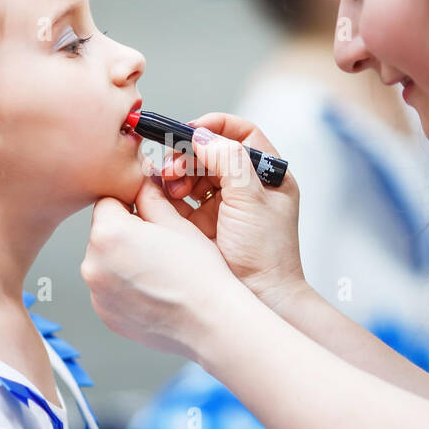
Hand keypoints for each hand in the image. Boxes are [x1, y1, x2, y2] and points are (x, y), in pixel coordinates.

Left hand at [81, 175, 243, 359]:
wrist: (210, 323)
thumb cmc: (199, 273)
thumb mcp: (177, 224)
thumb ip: (150, 198)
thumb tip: (141, 186)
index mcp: (109, 233)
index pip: (108, 202)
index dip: (130, 204)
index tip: (148, 216)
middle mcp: (94, 263)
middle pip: (103, 234)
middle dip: (124, 234)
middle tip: (158, 246)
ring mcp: (97, 293)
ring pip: (105, 263)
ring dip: (123, 261)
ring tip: (158, 271)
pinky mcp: (105, 314)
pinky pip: (109, 290)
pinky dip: (125, 288)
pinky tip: (153, 290)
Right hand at [157, 112, 307, 313]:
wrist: (261, 300)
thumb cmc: (267, 254)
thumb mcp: (252, 200)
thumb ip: (228, 161)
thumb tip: (201, 136)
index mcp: (269, 176)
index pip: (242, 134)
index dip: (216, 127)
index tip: (192, 132)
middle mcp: (246, 188)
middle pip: (210, 153)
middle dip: (189, 154)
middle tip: (174, 167)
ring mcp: (223, 207)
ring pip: (192, 175)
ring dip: (176, 174)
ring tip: (169, 185)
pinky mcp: (202, 226)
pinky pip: (178, 201)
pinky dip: (166, 195)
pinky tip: (159, 197)